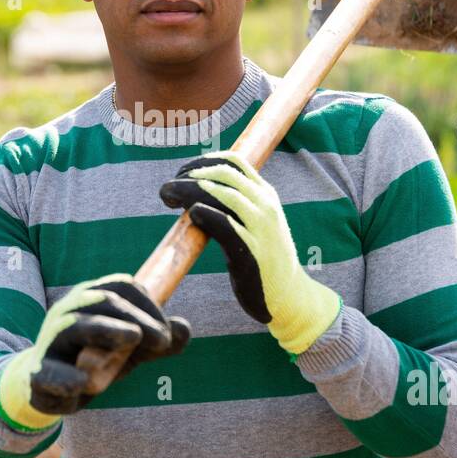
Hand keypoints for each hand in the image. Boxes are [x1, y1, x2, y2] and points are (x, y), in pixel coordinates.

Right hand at [0, 273, 190, 430]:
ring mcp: (52, 340)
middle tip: (162, 340)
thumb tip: (184, 329)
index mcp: (91, 298)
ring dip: (106, 330)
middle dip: (136, 317)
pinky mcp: (39, 373)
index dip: (148, 305)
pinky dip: (67, 377)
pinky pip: (50, 372)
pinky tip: (84, 384)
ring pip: (74, 326)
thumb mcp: (132, 349)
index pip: (121, 286)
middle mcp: (69, 311)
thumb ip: (159, 340)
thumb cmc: (96, 359)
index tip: (166, 334)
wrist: (49, 387)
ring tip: (132, 338)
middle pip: (102, 300)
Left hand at [159, 150, 341, 354]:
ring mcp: (260, 228)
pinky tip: (191, 215)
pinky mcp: (251, 253)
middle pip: (223, 173)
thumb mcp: (255, 222)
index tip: (182, 173)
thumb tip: (195, 192)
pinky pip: (225, 226)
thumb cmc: (264, 258)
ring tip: (167, 196)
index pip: (233, 162)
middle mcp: (265, 206)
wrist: (289, 296)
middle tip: (168, 189)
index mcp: (265, 195)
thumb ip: (234, 205)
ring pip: (222, 194)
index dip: (202, 161)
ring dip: (189, 190)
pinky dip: (205, 215)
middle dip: (190, 174)